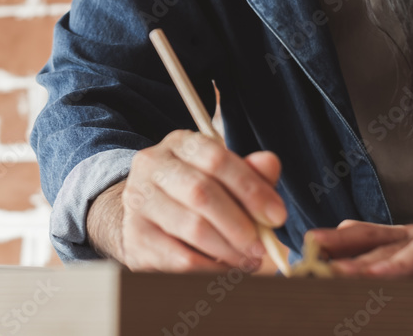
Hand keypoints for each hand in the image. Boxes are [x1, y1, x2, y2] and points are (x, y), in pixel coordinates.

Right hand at [88, 130, 286, 271]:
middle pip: (202, 193)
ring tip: (247, 260)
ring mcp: (139, 200)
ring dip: (229, 250)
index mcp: (180, 143)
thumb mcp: (222, 176)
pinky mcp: (136, 236)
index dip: (251, 188)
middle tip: (261, 247)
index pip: (216, 158)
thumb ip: (249, 171)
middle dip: (241, 225)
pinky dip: (211, 268)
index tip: (277, 216)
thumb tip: (270, 163)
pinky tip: (225, 269)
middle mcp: (152, 164)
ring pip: (193, 227)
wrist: (148, 216)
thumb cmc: (194, 193)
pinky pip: (180, 258)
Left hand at [306, 199, 412, 280]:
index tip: (308, 245)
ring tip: (366, 278)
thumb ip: (380, 243)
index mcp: (404, 234)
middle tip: (325, 269)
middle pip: (385, 245)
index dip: (337, 239)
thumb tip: (334, 233)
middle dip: (354, 258)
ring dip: (393, 265)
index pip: (365, 234)